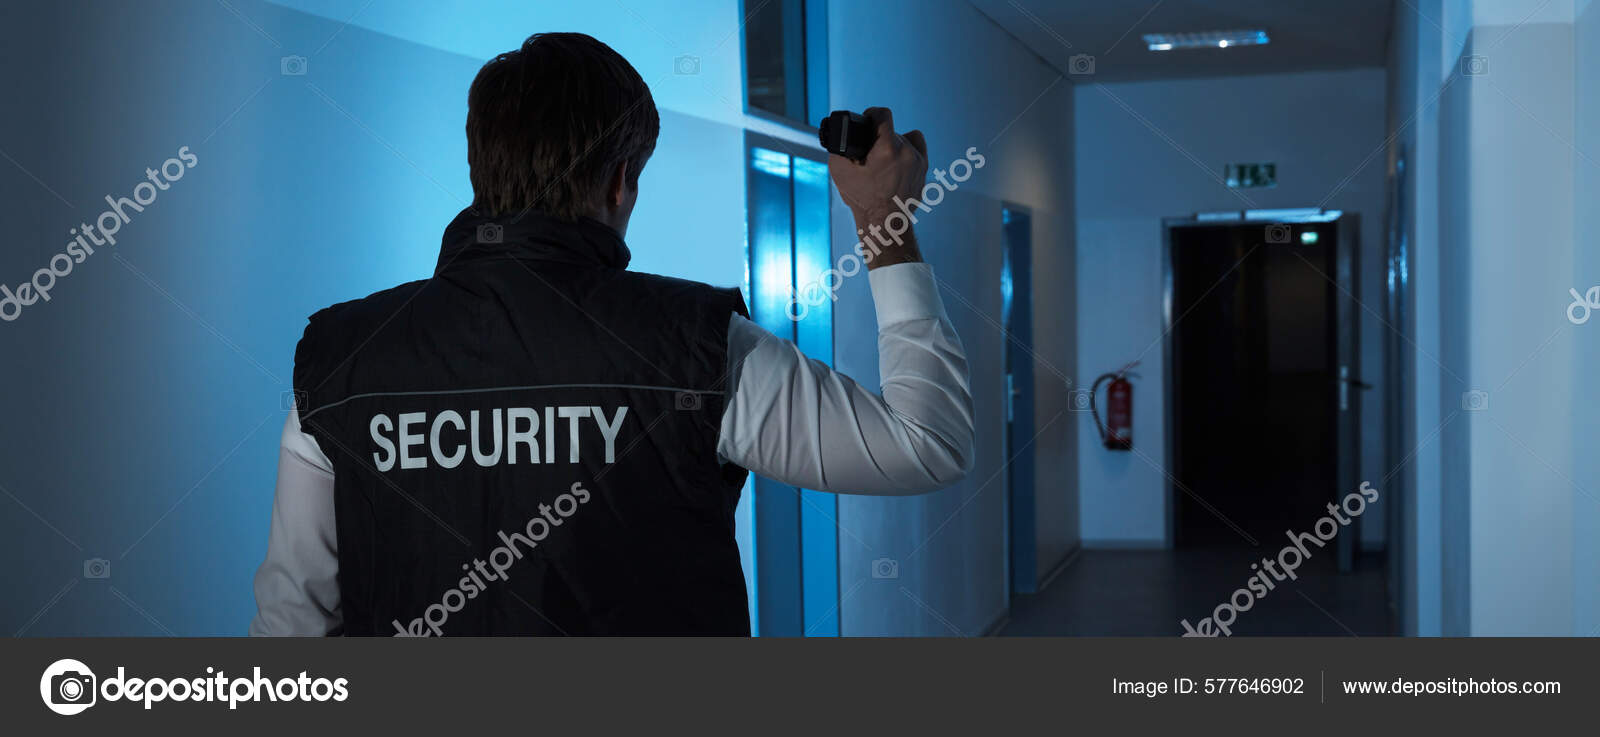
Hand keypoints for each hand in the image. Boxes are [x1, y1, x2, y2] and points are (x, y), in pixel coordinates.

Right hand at [827, 108, 927, 267]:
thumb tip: (840, 136)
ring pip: (904, 137)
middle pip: (890, 129)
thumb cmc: (862, 199)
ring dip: (892, 142)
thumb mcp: (839, 170)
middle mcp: (906, 152)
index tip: (866, 119)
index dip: (871, 113)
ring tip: (882, 157)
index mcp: (887, 149)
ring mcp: (918, 160)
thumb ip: (839, 148)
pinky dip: (907, 146)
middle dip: (878, 136)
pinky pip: (917, 144)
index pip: (882, 114)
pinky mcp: (924, 167)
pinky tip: (898, 154)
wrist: (885, 223)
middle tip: (868, 151)